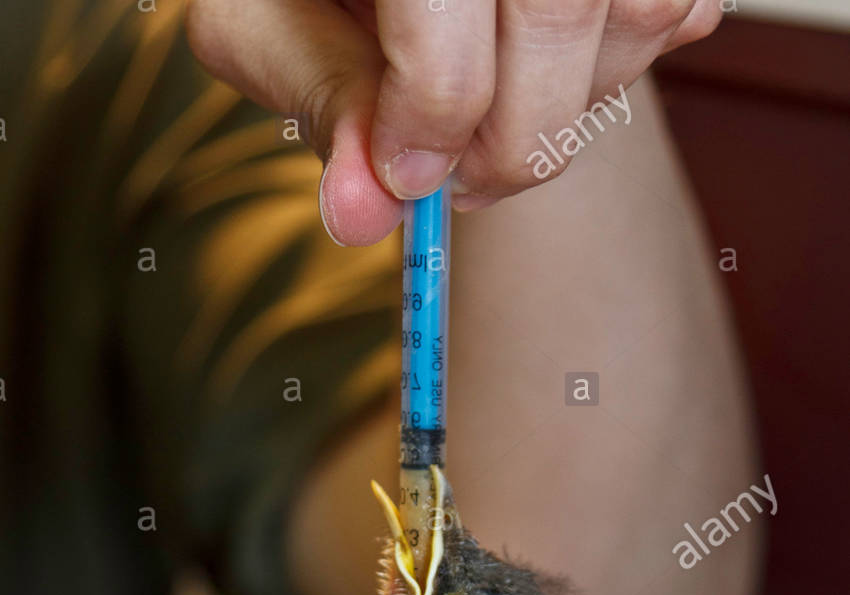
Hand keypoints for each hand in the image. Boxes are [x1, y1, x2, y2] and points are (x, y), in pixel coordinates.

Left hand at [186, 0, 720, 244]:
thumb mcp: (267, 9)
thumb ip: (320, 93)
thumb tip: (361, 213)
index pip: (451, 46)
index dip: (433, 126)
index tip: (405, 170)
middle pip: (560, 16)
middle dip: (513, 137)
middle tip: (461, 174)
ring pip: (646, 15)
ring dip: (575, 99)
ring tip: (499, 105)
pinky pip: (688, 6)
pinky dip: (628, 57)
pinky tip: (551, 58)